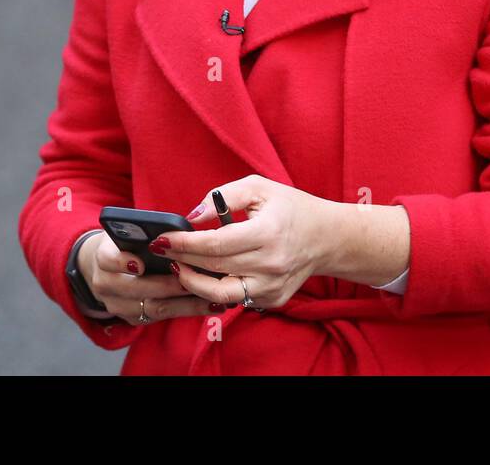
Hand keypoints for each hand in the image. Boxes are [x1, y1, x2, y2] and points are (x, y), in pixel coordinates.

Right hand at [79, 230, 228, 324]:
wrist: (109, 268)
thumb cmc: (129, 244)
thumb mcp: (131, 232)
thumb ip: (149, 232)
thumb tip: (185, 228)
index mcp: (103, 256)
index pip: (107, 259)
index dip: (121, 262)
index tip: (139, 264)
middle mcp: (105, 283)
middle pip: (134, 288)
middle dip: (165, 285)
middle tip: (190, 279)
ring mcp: (118, 305)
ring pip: (153, 307)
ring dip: (185, 303)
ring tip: (210, 296)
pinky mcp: (133, 318)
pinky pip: (163, 317)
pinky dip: (188, 310)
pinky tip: (209, 304)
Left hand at [153, 175, 335, 310]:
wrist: (327, 238)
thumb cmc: (291, 208)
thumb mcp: (259, 188)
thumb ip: (222, 196)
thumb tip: (192, 216)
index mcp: (268, 232)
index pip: (215, 243)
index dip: (184, 243)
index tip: (163, 239)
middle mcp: (271, 264)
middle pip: (213, 268)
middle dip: (182, 259)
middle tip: (163, 251)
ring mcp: (273, 287)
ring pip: (220, 293)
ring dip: (192, 282)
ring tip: (179, 268)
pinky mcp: (273, 300)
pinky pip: (236, 300)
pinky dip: (215, 291)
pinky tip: (203, 277)